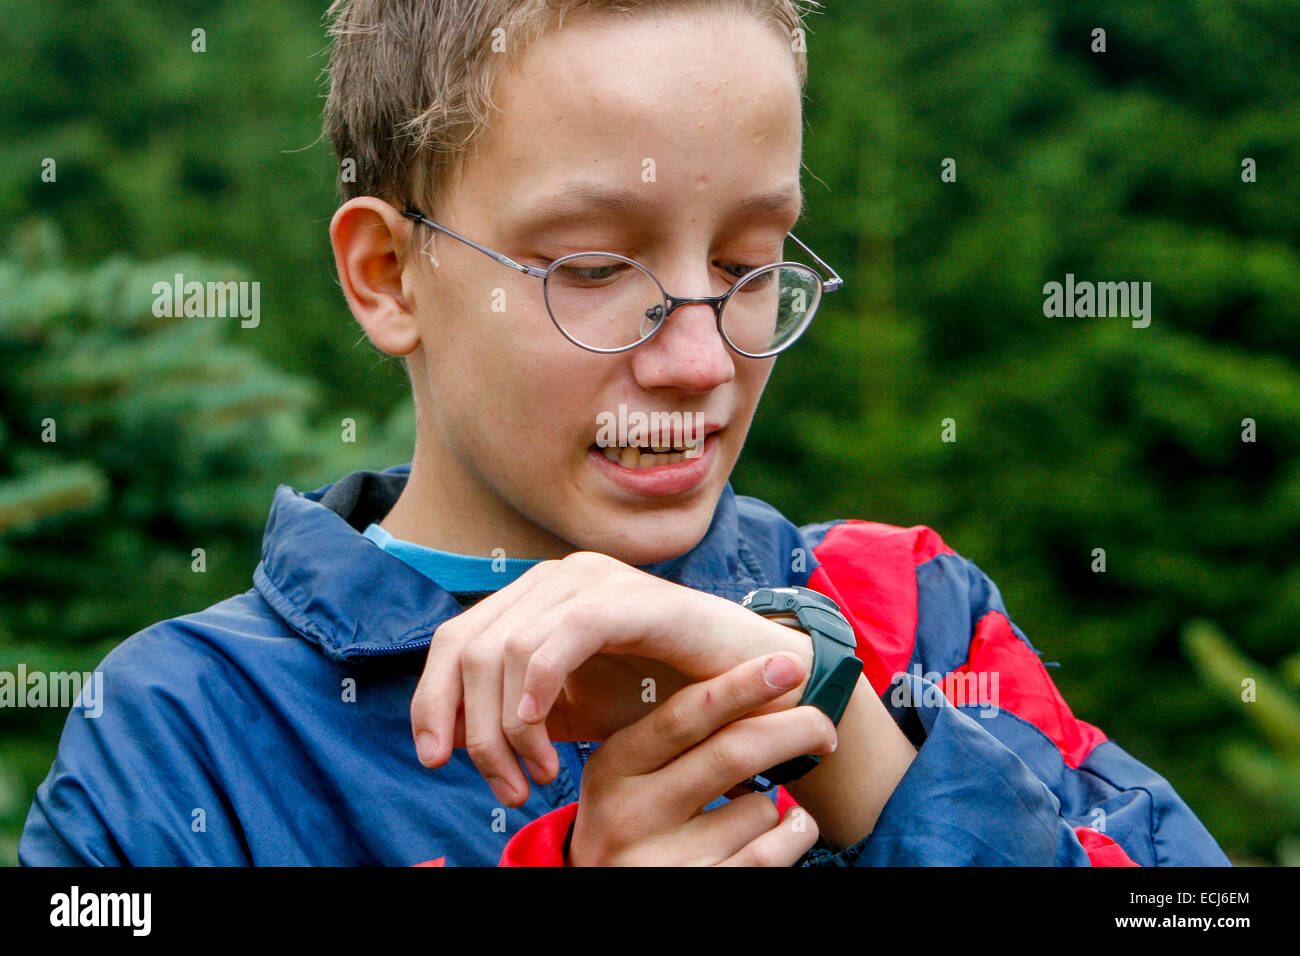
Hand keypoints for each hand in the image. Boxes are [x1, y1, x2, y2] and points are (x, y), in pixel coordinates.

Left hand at [410, 551, 812, 807]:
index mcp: (535, 598)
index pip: (454, 640)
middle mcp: (557, 578)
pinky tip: (541, 731)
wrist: (751, 688)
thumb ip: (512, 713)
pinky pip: (563, 638)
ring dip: (510, 728)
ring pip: (508, 649)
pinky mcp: (630, 599)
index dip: (432, 700)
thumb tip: (447, 735)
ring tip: (540, 777)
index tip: (435, 760)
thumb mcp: (571, 710)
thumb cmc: (662, 697)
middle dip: (473, 728)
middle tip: (504, 788)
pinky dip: (539, 686)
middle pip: (470, 647)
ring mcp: (593, 580)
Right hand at [568, 651, 835, 865]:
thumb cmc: (631, 825)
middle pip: (733, 752)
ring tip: (748, 811)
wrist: (598, 896)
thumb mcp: (627, 777)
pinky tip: (786, 828)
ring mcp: (661, 862)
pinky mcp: (697, 890)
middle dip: (793, 729)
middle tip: (825, 724)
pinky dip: (793, 833)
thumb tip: (763, 683)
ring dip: (772, 802)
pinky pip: (773, 851)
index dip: (743, 685)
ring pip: (759, 806)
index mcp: (613, 767)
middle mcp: (629, 815)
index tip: (790, 664)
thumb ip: (674, 738)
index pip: (685, 715)